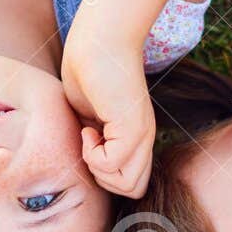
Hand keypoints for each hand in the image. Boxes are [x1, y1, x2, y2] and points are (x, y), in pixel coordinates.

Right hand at [61, 30, 153, 197]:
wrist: (96, 42)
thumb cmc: (88, 73)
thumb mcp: (90, 118)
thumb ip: (95, 142)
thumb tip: (87, 162)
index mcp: (137, 138)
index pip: (132, 183)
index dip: (107, 175)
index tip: (90, 147)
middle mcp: (144, 138)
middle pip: (133, 190)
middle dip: (103, 178)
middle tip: (89, 145)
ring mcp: (142, 134)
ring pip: (127, 185)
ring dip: (98, 168)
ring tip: (88, 136)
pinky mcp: (133, 126)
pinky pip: (111, 164)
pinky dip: (92, 153)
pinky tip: (88, 128)